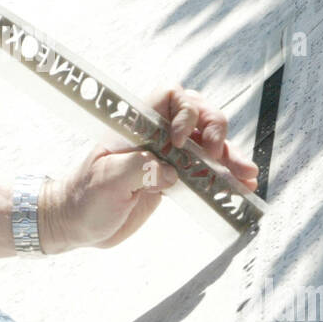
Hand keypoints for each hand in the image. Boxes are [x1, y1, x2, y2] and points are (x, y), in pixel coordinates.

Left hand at [41, 84, 259, 252]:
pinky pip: (205, 171)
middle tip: (216, 155)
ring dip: (229, 156)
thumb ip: (138, 169)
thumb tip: (171, 171)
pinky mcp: (173, 179)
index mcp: (135, 125)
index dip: (184, 110)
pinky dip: (225, 177)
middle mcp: (155, 135)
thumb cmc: (83, 197)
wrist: (76, 225)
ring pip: (207, 144)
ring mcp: (167, 156)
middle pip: (198, 116)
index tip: (181, 140)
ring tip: (246, 174)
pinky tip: (243, 185)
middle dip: (215, 129)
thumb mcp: (106, 180)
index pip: (169, 96)